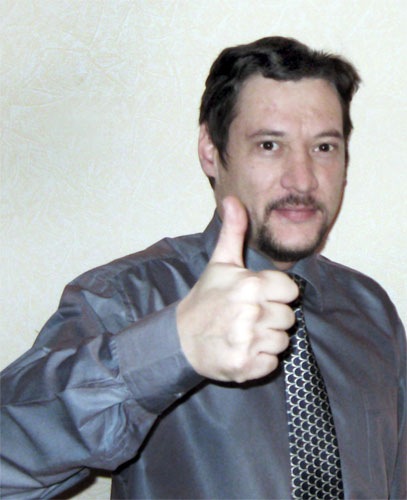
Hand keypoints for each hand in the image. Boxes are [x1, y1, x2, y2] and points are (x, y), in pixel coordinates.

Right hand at [176, 196, 298, 382]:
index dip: (277, 294)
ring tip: (244, 333)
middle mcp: (252, 312)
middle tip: (247, 316)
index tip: (258, 296)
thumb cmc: (206, 298)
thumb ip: (234, 231)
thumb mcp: (220, 262)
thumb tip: (233, 199)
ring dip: (266, 340)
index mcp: (251, 285)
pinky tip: (242, 349)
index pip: (291, 291)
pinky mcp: (245, 366)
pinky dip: (260, 360)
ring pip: (282, 342)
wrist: (181, 338)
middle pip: (288, 318)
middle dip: (271, 317)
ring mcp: (248, 341)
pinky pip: (272, 363)